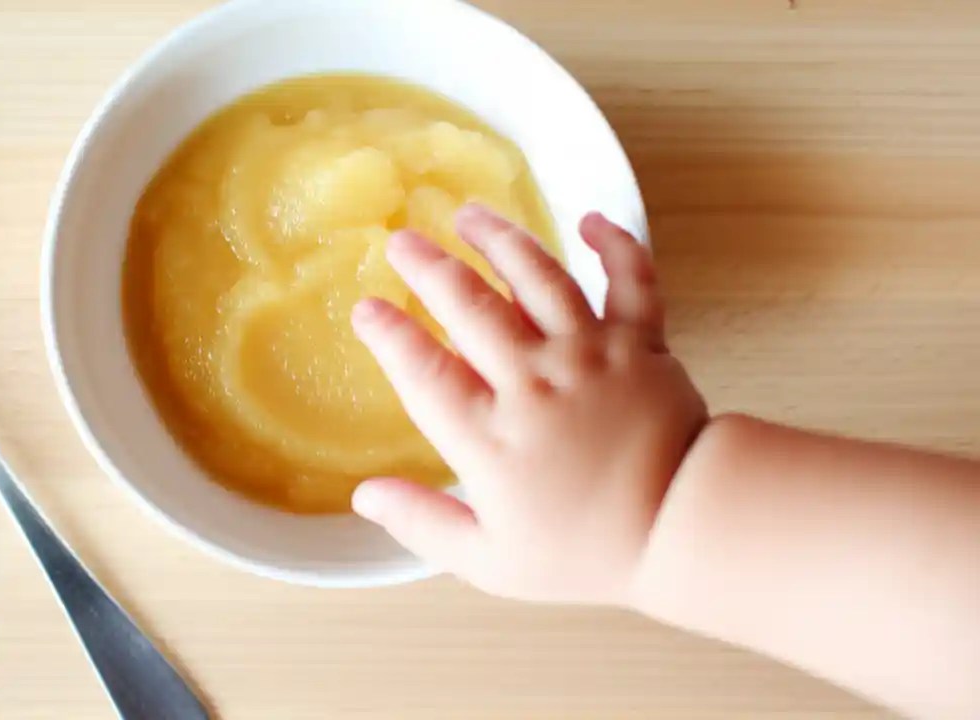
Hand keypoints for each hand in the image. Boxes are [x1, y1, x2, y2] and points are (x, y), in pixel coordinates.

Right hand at [350, 205, 707, 603]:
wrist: (685, 529)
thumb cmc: (587, 551)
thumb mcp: (491, 562)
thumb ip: (423, 525)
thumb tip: (365, 495)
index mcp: (490, 436)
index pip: (423, 372)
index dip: (389, 335)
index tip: (366, 308)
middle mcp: (533, 381)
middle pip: (470, 306)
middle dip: (428, 266)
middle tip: (401, 239)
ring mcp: (589, 353)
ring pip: (538, 277)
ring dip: (499, 239)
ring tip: (469, 214)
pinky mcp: (640, 341)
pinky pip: (630, 278)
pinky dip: (614, 244)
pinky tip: (589, 220)